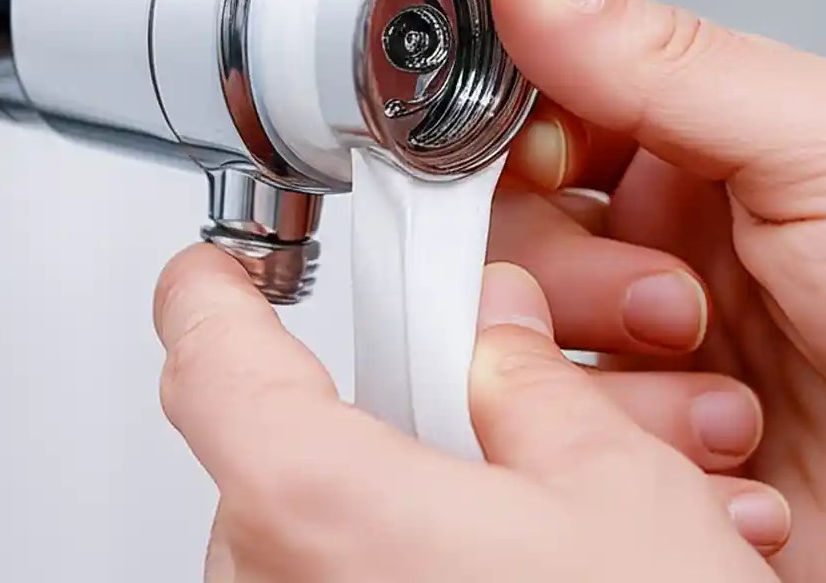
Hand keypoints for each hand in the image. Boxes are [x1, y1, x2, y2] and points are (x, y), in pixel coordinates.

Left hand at [154, 246, 785, 581]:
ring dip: (397, 507)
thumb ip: (534, 388)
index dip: (209, 295)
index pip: (206, 357)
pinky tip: (497, 576)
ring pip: (311, 535)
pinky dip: (395, 570)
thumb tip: (499, 338)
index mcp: (317, 503)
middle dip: (369, 417)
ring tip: (518, 526)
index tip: (213, 273)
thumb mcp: (619, 497)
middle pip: (275, 450)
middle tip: (464, 412)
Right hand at [490, 0, 825, 579]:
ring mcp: (664, 359)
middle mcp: (674, 251)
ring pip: (537, 356)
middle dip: (578, 284)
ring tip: (729, 406)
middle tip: (668, 306)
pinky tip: (735, 465)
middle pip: (522, 245)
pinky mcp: (660, 455)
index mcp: (708, 157)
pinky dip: (644, 464)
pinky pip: (574, 451)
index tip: (538, 174)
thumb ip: (662, 64)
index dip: (520, 150)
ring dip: (624, 391)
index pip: (550, 124)